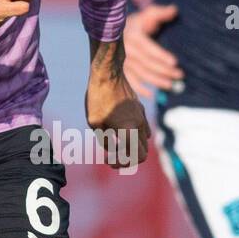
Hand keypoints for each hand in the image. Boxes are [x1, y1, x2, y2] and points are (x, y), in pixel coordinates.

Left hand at [86, 37, 149, 168]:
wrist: (107, 73)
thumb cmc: (98, 97)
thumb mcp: (94, 123)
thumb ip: (105, 140)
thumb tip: (112, 148)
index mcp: (129, 130)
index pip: (135, 157)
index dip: (122, 163)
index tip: (108, 159)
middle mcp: (139, 124)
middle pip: (142, 153)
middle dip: (128, 159)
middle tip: (112, 157)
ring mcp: (142, 116)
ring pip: (143, 141)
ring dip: (131, 147)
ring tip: (114, 144)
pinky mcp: (140, 109)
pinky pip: (142, 129)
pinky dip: (133, 135)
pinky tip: (118, 130)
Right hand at [123, 3, 182, 97]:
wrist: (116, 31)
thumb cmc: (138, 22)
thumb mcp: (148, 14)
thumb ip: (161, 13)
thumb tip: (174, 10)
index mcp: (133, 36)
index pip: (149, 48)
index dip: (161, 55)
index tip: (175, 62)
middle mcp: (126, 50)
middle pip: (147, 63)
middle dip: (164, 70)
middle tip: (180, 75)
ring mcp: (122, 61)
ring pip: (141, 74)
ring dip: (156, 81)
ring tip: (171, 85)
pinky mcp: (120, 70)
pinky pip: (130, 82)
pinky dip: (139, 89)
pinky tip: (151, 95)